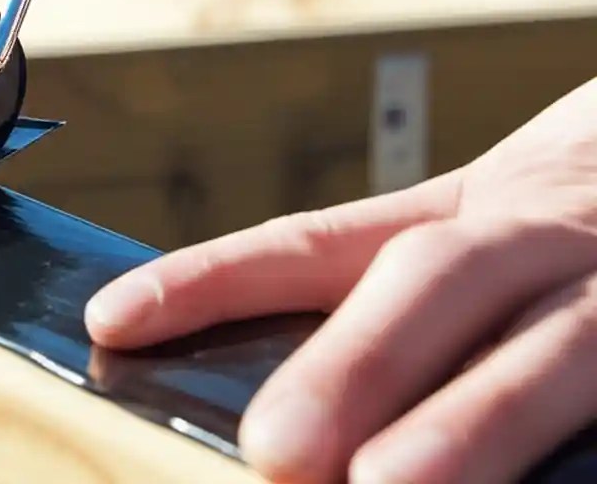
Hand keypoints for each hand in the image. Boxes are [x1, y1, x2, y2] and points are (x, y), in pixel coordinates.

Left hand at [85, 76, 596, 483]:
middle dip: (356, 365)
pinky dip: (584, 457)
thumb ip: (394, 288)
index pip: (318, 237)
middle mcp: (541, 231)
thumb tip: (263, 390)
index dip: (213, 277)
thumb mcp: (488, 224)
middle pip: (436, 280)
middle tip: (275, 450)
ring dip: (474, 422)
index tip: (115, 320)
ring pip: (556, 348)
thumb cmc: (585, 215)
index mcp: (469, 209)